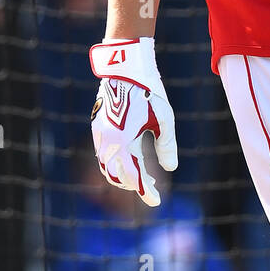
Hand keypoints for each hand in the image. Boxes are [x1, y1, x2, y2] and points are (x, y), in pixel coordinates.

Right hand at [89, 37, 177, 205]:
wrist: (125, 69)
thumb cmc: (149, 92)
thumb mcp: (164, 119)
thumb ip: (167, 145)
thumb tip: (172, 168)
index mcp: (124, 142)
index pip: (134, 177)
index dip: (145, 192)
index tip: (156, 201)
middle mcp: (108, 142)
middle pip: (117, 177)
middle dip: (134, 185)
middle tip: (152, 187)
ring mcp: (100, 135)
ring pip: (107, 168)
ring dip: (122, 176)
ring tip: (143, 176)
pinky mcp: (97, 127)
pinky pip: (102, 154)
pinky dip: (114, 163)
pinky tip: (130, 159)